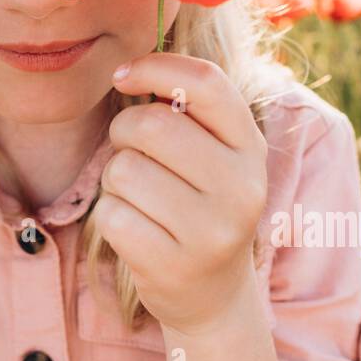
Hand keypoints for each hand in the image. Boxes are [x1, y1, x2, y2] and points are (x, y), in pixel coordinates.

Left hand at [96, 52, 268, 334]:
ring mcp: (211, 232)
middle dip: (124, 130)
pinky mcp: (173, 266)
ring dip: (115, 178)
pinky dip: (111, 215)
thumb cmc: (199, 202)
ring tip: (140, 196)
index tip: (123, 75)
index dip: (156, 66)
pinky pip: (112, 214)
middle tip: (130, 150)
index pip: (207, 82)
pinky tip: (136, 228)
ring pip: (124, 169)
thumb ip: (186, 109)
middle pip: (151, 124)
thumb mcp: (214, 153)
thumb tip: (126, 70)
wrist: (213, 294)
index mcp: (250, 147)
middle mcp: (241, 187)